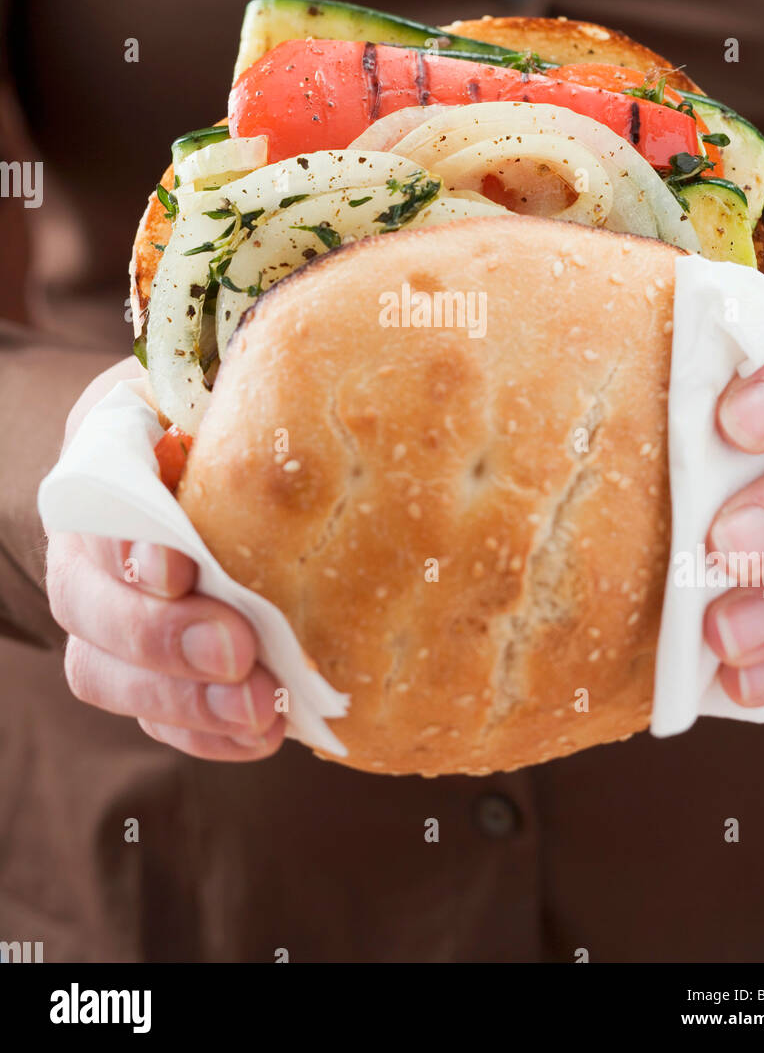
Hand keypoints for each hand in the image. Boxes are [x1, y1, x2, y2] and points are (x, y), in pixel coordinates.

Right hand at [46, 359, 284, 760]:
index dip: (126, 541)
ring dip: (183, 702)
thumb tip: (325, 386)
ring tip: (260, 714)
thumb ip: (250, 388)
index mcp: (107, 450)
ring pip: (108, 672)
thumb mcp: (239, 377)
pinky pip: (153, 713)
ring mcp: (106, 609)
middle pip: (88, 602)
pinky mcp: (144, 665)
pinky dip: (204, 734)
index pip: (93, 498)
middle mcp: (87, 537)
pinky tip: (260, 737)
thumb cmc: (242, 410)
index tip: (179, 565)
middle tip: (237, 652)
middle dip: (162, 635)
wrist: (225, 460)